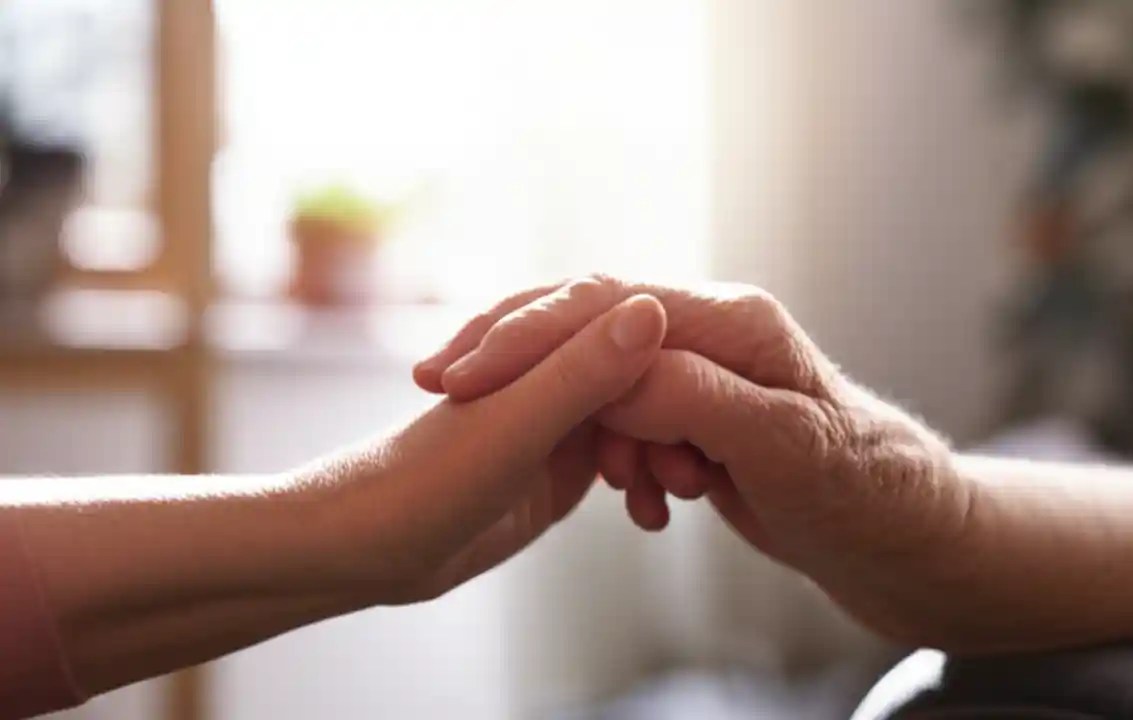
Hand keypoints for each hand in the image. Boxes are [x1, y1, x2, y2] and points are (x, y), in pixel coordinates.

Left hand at [316, 292, 667, 602]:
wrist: (358, 550)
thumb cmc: (418, 487)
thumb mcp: (511, 429)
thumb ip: (580, 372)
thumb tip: (652, 309)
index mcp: (544, 344)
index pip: (636, 328)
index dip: (680, 368)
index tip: (713, 413)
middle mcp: (554, 370)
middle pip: (647, 373)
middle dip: (676, 421)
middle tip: (696, 476)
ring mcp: (556, 419)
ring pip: (640, 418)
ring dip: (664, 451)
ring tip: (680, 496)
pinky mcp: (555, 466)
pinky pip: (619, 458)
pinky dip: (642, 480)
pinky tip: (658, 511)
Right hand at [413, 277, 975, 644]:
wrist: (900, 536)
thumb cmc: (863, 487)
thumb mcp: (785, 446)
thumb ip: (699, 397)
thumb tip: (613, 367)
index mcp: (731, 320)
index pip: (604, 306)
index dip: (525, 338)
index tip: (459, 378)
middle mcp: (709, 332)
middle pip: (584, 328)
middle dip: (519, 367)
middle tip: (447, 395)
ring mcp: (699, 372)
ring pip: (599, 383)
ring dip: (594, 440)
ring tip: (642, 495)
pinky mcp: (694, 412)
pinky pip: (626, 424)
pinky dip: (622, 466)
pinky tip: (653, 507)